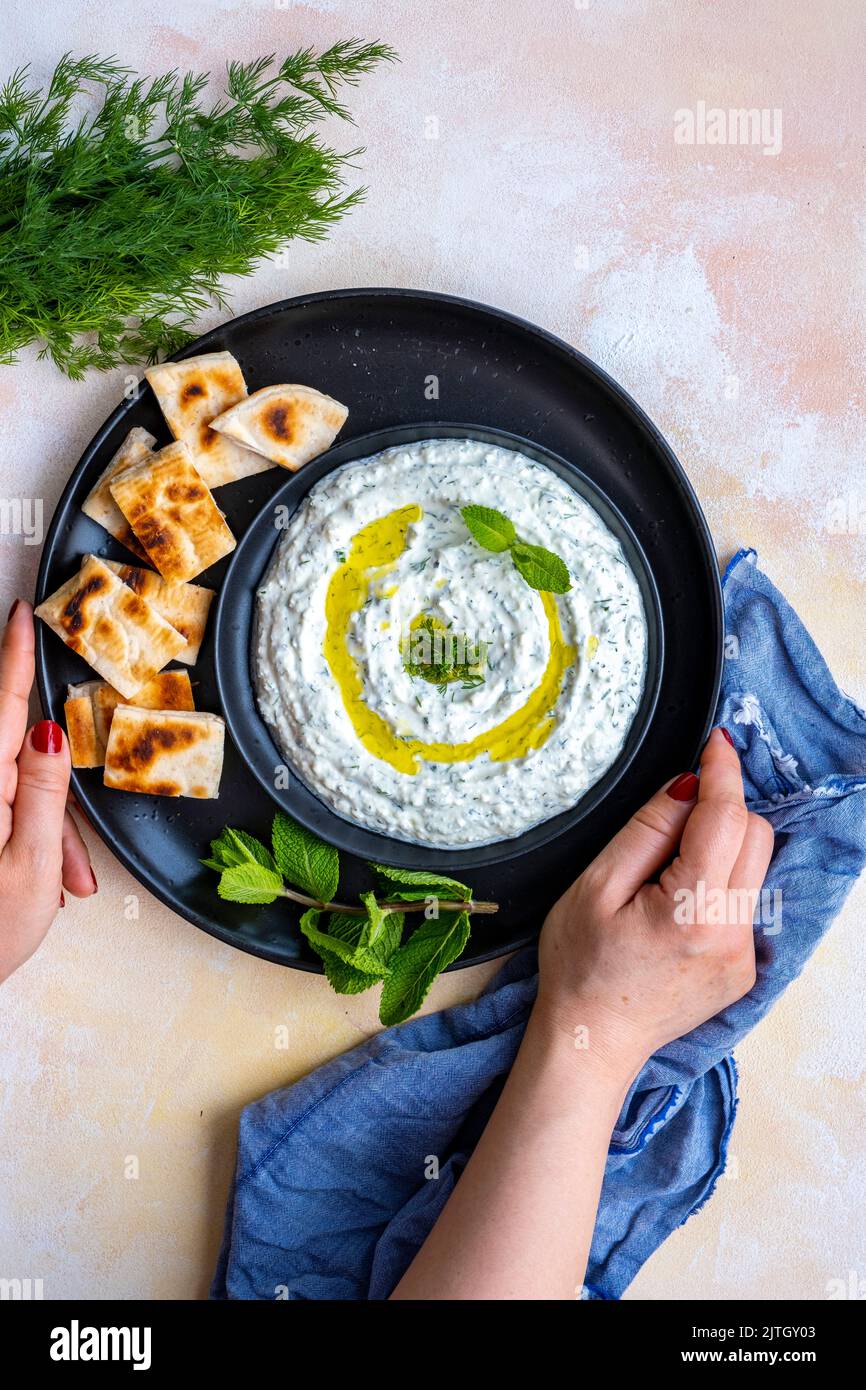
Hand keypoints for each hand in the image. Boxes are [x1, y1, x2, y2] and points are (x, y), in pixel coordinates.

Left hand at [0, 600, 95, 983]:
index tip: (19, 611)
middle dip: (55, 807)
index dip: (13, 655)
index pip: (3, 703)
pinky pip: (3, 814)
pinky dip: (28, 841)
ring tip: (58, 889)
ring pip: (14, 792)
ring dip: (45, 833)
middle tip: (69, 868)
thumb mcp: (29, 864)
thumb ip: (45, 791)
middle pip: (18, 760)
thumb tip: (55, 730)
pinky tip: (39, 884)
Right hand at [536, 728, 772, 1079]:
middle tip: (666, 825)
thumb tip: (688, 786)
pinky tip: (675, 903)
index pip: (727, 819)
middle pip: (755, 836)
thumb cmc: (580, 967)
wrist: (591, 1042)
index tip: (716, 741)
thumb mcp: (595, 887)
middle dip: (721, 811)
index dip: (723, 772)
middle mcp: (733, 935)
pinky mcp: (744, 966)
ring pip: (755, 865)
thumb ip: (647, 830)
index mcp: (694, 912)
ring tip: (663, 873)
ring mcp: (745, 955)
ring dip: (721, 847)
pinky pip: (745, 899)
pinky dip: (719, 881)